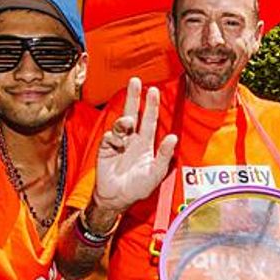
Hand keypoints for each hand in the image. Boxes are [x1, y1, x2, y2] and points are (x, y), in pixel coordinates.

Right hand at [91, 78, 177, 213]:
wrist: (117, 198)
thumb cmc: (138, 187)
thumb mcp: (156, 173)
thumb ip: (164, 155)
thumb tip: (173, 138)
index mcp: (145, 143)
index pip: (150, 120)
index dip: (152, 106)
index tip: (153, 90)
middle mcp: (132, 139)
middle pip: (134, 113)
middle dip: (134, 97)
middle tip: (136, 81)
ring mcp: (118, 143)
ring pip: (121, 123)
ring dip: (125, 121)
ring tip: (128, 124)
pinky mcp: (106, 148)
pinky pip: (109, 137)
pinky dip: (114, 137)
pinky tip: (118, 143)